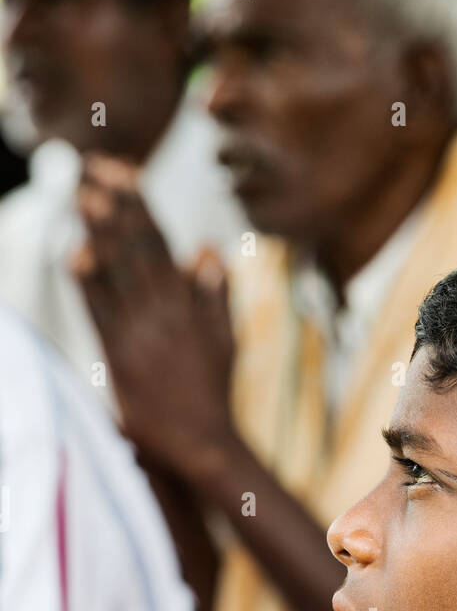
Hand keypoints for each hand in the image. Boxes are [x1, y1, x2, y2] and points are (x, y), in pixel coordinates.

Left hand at [72, 153, 235, 480]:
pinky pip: (102, 314)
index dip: (139, 203)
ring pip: (119, 273)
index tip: (123, 170)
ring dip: (99, 231)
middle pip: (137, 247)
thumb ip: (215, 294)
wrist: (205, 445)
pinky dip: (90, 284)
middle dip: (115, 203)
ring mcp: (141, 336)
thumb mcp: (225, 339)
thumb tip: (207, 248)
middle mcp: (164, 314)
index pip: (160, 242)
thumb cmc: (215, 394)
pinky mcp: (121, 360)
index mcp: (188, 306)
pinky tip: (76, 254)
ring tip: (82, 193)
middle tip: (92, 165)